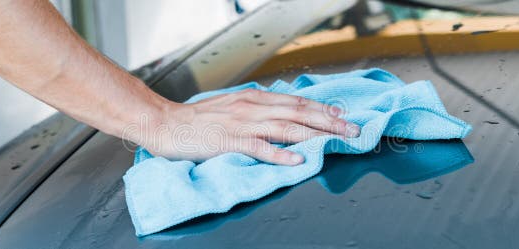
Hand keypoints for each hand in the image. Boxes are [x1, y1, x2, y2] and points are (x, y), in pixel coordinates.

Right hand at [129, 89, 359, 165]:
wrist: (166, 123)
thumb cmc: (199, 119)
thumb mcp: (233, 106)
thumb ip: (257, 108)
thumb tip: (280, 111)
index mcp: (254, 99)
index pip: (296, 102)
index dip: (322, 108)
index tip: (343, 115)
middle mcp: (252, 108)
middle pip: (298, 113)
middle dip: (328, 121)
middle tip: (352, 130)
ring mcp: (242, 124)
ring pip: (286, 128)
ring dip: (314, 135)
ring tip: (335, 141)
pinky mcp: (229, 141)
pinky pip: (260, 148)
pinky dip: (280, 153)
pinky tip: (297, 159)